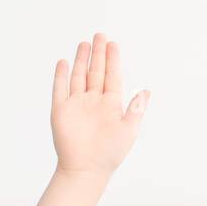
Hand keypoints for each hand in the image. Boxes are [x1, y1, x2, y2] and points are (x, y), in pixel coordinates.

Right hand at [50, 32, 148, 177]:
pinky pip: (60, 89)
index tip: (113, 44)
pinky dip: (61, 75)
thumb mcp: (129, 130)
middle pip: (95, 72)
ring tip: (84, 44)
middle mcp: (93, 102)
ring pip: (78, 76)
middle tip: (100, 35)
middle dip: (98, 54)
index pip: (112, 77)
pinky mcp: (60, 111)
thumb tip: (146, 91)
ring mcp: (76, 105)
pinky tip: (63, 62)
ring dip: (81, 60)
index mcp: (110, 105)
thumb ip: (135, 108)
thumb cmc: (109, 154)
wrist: (85, 170)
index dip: (112, 60)